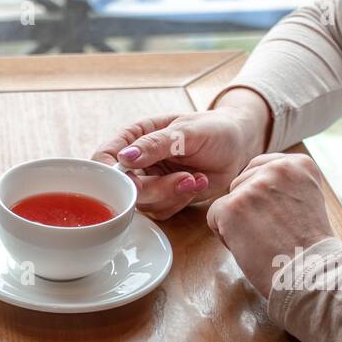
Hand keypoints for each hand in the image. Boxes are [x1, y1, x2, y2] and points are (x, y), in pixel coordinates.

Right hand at [92, 88, 271, 219]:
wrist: (238, 145)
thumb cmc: (214, 129)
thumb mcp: (186, 130)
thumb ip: (156, 145)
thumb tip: (124, 158)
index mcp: (134, 137)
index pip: (103, 158)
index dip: (108, 173)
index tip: (129, 180)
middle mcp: (136, 162)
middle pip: (122, 187)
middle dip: (153, 188)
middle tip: (183, 178)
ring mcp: (149, 182)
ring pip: (142, 203)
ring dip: (171, 194)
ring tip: (195, 178)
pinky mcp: (163, 199)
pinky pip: (161, 212)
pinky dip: (181, 201)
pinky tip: (197, 183)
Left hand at [205, 153, 335, 298]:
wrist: (308, 271)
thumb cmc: (308, 247)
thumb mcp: (306, 200)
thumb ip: (284, 186)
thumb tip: (254, 186)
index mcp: (299, 164)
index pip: (260, 168)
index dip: (261, 197)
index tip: (276, 217)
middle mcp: (277, 168)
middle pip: (241, 183)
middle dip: (248, 209)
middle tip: (272, 233)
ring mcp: (254, 186)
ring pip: (228, 201)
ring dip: (237, 222)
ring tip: (263, 240)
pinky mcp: (232, 206)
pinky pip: (214, 216)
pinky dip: (225, 236)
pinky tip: (249, 246)